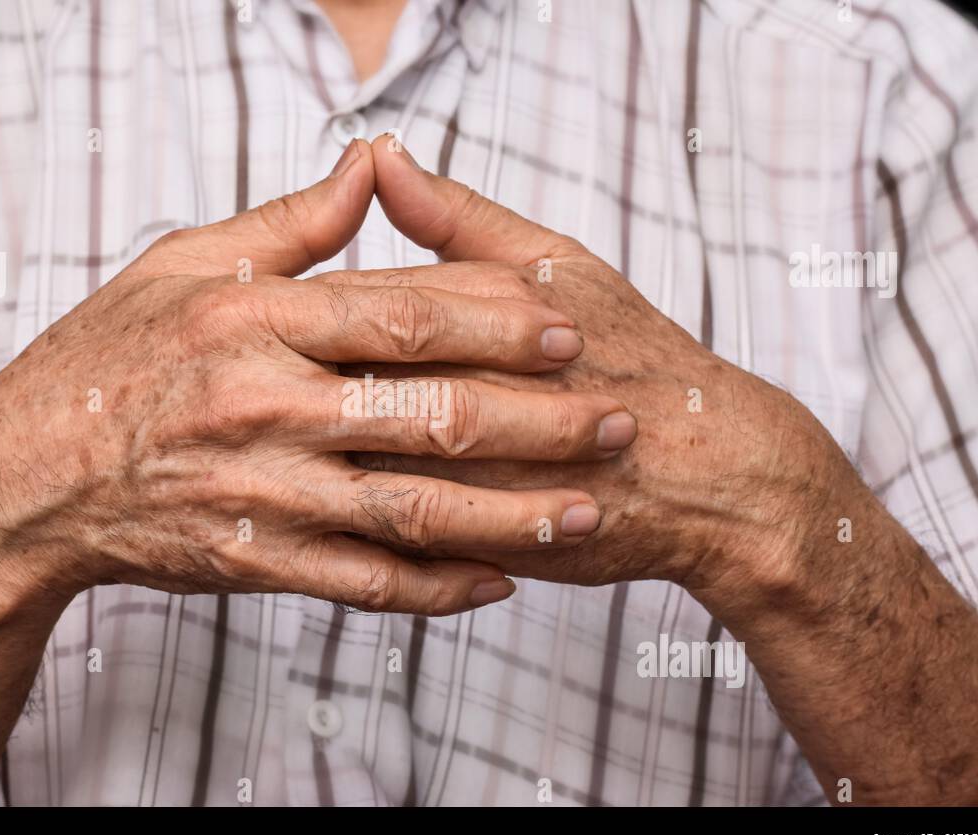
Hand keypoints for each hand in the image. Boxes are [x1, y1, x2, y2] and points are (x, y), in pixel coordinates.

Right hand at [0, 140, 637, 617]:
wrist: (23, 479)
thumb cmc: (103, 359)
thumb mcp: (183, 263)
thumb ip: (289, 222)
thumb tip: (373, 163)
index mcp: (253, 317)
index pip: (401, 314)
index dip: (496, 322)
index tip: (568, 327)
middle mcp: (265, 405)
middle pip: (429, 412)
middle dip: (537, 421)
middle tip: (614, 422)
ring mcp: (262, 490)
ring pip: (412, 507)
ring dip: (510, 514)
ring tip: (585, 511)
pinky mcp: (254, 559)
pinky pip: (362, 581)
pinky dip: (435, 586)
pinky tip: (496, 581)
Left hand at [332, 136, 859, 607]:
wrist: (711, 471)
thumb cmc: (634, 354)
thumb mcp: (558, 263)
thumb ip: (459, 217)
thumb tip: (379, 155)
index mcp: (480, 309)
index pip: (355, 304)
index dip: (308, 311)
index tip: (280, 319)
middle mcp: (470, 385)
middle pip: (343, 379)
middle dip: (299, 382)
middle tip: (266, 384)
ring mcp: (471, 467)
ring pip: (356, 454)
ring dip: (315, 450)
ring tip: (292, 443)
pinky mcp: (477, 535)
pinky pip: (388, 527)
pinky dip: (355, 514)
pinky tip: (329, 504)